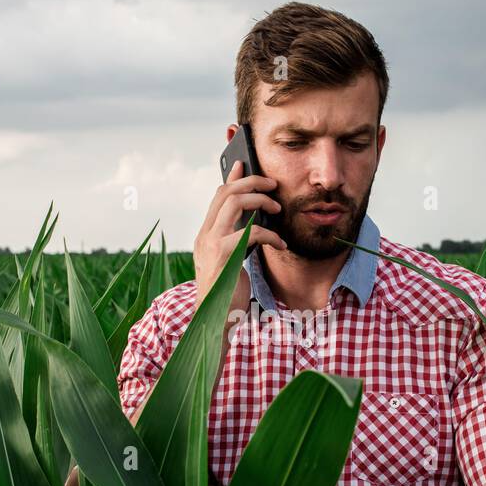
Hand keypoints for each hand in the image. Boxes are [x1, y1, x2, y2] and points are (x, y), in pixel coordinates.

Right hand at [194, 159, 285, 313]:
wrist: (214, 321)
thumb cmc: (226, 293)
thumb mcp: (231, 261)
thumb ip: (237, 239)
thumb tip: (254, 220)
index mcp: (205, 234)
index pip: (218, 196)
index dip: (233, 178)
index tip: (246, 164)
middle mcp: (204, 235)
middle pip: (226, 193)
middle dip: (253, 183)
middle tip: (273, 186)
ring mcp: (211, 244)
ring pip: (235, 204)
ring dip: (261, 201)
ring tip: (278, 209)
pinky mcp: (223, 256)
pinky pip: (250, 233)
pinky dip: (270, 235)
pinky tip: (281, 245)